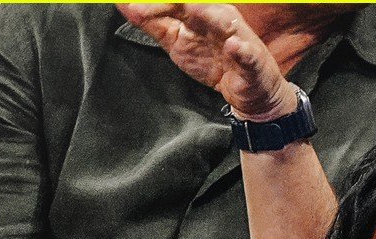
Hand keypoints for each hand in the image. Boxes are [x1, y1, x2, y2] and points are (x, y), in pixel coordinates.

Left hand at [118, 4, 295, 119]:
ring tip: (190, 8)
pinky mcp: (251, 61)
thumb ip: (151, 23)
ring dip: (205, 14)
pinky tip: (233, 47)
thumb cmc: (214, 62)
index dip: (153, 1)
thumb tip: (123, 3)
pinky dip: (241, 50)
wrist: (248, 92)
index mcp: (198, 10)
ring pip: (222, 20)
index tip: (129, 3)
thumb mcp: (175, 41)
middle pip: (193, 3)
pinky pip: (247, 54)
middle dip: (170, 2)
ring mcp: (237, 38)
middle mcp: (218, 17)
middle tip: (141, 8)